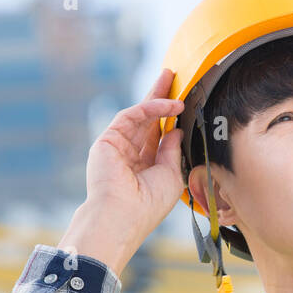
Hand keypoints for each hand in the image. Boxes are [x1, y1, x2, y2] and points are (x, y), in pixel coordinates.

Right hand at [83, 67, 185, 238]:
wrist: (122, 216)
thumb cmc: (148, 205)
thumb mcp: (170, 175)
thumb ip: (172, 151)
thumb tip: (177, 131)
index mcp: (145, 166)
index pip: (158, 135)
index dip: (170, 118)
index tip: (183, 103)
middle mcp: (130, 154)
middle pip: (148, 119)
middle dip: (160, 97)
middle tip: (173, 76)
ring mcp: (117, 146)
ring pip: (139, 113)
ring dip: (156, 96)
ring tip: (173, 79)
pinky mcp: (108, 139)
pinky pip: (132, 116)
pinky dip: (151, 107)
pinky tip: (169, 104)